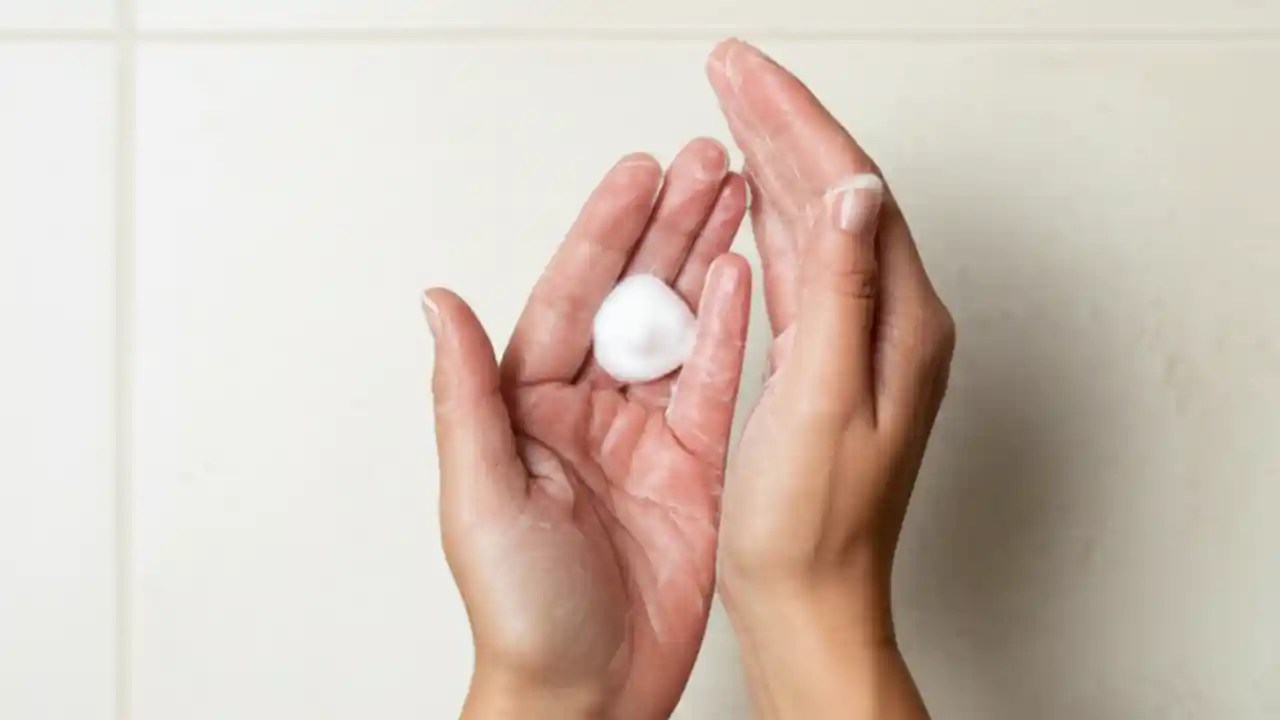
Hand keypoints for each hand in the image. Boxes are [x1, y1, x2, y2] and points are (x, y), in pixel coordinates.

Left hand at [424, 139, 751, 718]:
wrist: (587, 693)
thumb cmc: (520, 613)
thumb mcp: (477, 496)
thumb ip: (466, 394)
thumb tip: (440, 302)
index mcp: (526, 406)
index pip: (570, 296)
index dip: (605, 230)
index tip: (637, 173)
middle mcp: (587, 410)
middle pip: (632, 297)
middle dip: (668, 225)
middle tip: (705, 164)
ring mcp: (646, 434)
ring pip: (681, 327)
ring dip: (707, 260)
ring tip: (737, 197)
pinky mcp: (696, 465)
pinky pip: (720, 385)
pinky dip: (737, 331)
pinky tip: (750, 277)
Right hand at [707, 40, 954, 717]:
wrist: (810, 599)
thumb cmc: (812, 526)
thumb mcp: (822, 402)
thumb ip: (839, 292)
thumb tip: (852, 190)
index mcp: (899, 323)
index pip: (848, 188)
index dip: (792, 121)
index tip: (742, 73)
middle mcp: (889, 322)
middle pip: (836, 190)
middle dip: (780, 121)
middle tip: (730, 68)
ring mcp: (859, 339)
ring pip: (818, 221)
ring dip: (775, 157)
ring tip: (733, 106)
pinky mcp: (825, 360)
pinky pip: (802, 265)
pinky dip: (773, 216)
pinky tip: (753, 196)